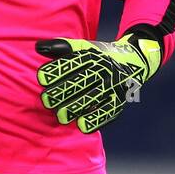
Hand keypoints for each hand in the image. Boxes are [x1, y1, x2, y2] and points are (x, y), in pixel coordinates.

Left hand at [35, 34, 160, 132]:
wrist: (135, 61)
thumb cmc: (99, 58)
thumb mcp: (83, 48)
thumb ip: (61, 48)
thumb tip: (39, 47)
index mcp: (94, 55)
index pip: (75, 62)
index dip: (58, 70)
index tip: (41, 78)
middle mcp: (105, 69)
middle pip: (84, 80)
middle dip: (64, 90)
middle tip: (46, 100)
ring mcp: (114, 85)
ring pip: (95, 97)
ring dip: (77, 107)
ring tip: (61, 116)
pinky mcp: (120, 100)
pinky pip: (109, 111)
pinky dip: (96, 119)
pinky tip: (82, 126)